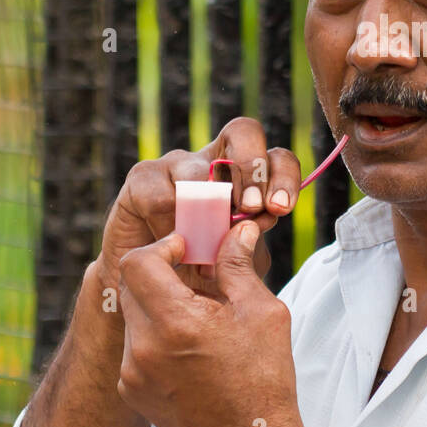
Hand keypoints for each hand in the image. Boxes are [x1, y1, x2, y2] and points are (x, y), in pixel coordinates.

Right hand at [97, 117, 301, 297]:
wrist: (149, 293)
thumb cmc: (200, 273)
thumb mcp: (238, 265)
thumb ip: (253, 243)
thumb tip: (262, 219)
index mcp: (248, 178)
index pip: (276, 158)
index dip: (283, 176)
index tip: (280, 209)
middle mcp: (214, 161)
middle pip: (244, 133)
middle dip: (252, 168)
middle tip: (251, 207)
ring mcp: (177, 165)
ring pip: (198, 170)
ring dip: (206, 212)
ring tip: (206, 251)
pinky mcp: (142, 178)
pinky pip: (160, 194)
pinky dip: (170, 226)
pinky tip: (174, 249)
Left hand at [115, 221, 322, 426]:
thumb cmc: (263, 377)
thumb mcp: (260, 311)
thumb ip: (238, 265)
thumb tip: (237, 229)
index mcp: (175, 323)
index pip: (138, 262)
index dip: (162, 247)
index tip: (186, 249)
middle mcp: (144, 349)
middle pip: (131, 285)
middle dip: (160, 272)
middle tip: (194, 277)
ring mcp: (132, 373)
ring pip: (132, 314)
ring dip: (157, 304)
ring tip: (196, 317)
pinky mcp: (131, 390)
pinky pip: (134, 345)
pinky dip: (155, 334)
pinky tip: (188, 346)